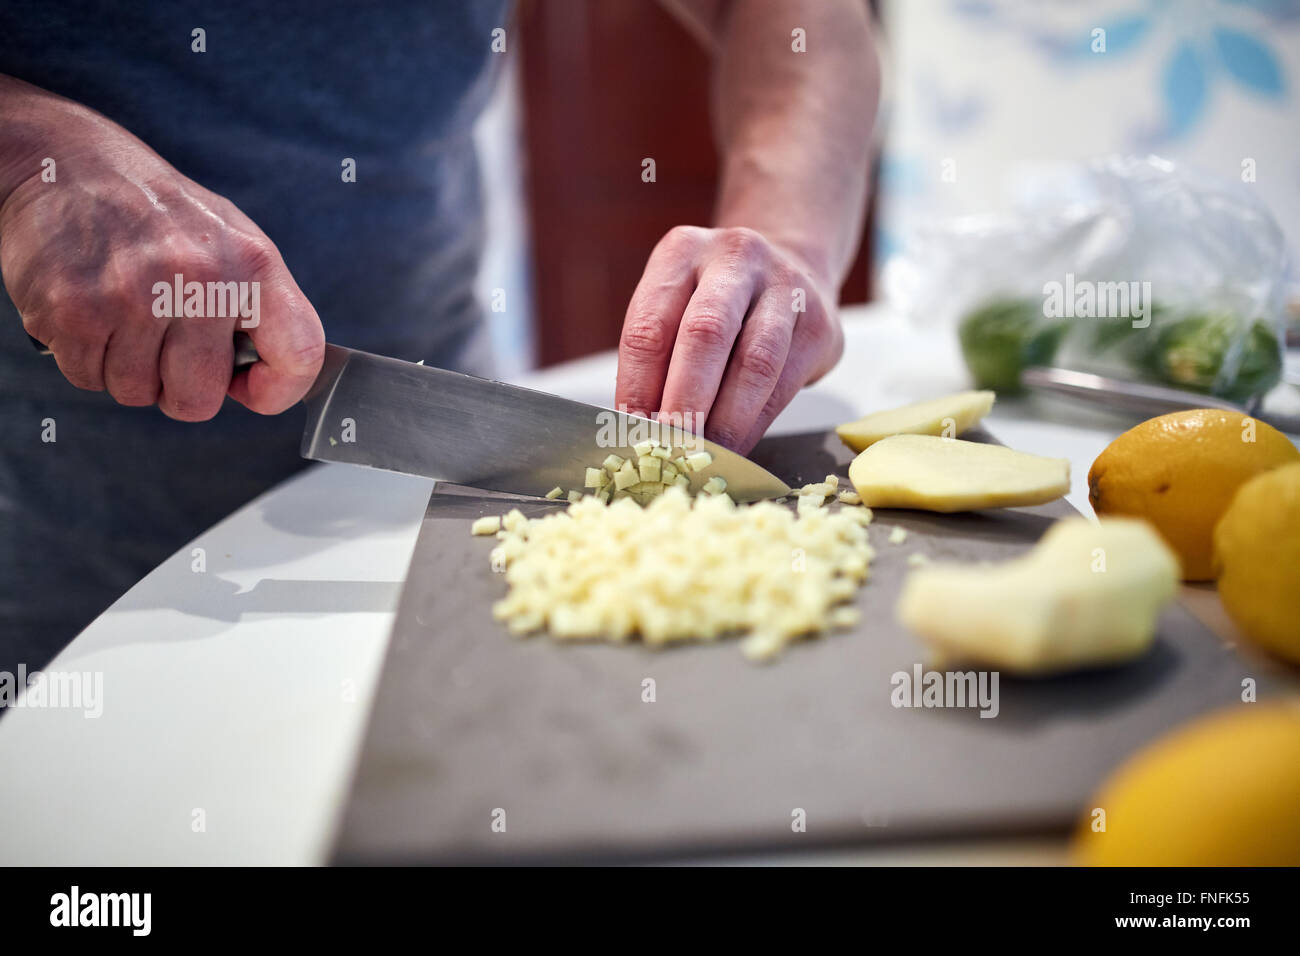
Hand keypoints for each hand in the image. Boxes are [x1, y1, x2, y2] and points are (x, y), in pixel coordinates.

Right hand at [0, 87, 322, 419]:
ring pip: (137, 393)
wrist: (65, 162)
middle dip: (181, 388)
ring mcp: (132, 296)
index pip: (299, 354)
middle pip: (199, 400)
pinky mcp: (73, 310)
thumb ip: (260, 310)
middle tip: (166, 348)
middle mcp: (198, 279)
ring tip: (124, 318)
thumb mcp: (233, 241)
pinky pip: (88, 378)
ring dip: (129, 370)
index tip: (254, 388)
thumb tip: (265, 382)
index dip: (278, 391)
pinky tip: (91, 313)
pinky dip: (86, 358)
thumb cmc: (158, 212)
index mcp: (253, 263)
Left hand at [615, 225, 842, 453]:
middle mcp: (735, 259)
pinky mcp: (819, 324)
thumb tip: (640, 429)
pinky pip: (783, 383)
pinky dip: (754, 423)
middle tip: (670, 446)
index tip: (632, 430)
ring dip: (725, 419)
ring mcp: (785, 286)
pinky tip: (735, 446)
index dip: (638, 386)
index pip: (650, 325)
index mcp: (682, 252)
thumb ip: (658, 357)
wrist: (792, 268)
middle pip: (705, 334)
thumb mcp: (677, 305)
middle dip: (684, 400)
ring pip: (754, 362)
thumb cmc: (717, 300)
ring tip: (704, 454)